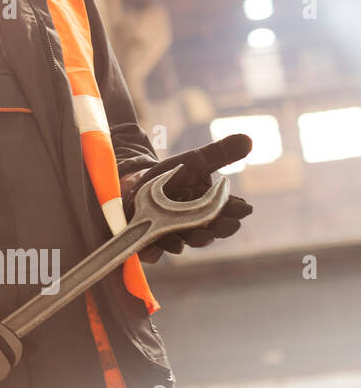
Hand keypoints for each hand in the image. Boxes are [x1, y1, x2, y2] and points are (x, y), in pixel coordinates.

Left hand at [123, 134, 254, 262]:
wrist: (139, 183)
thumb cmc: (173, 176)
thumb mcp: (196, 162)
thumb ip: (220, 154)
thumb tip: (248, 138)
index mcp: (210, 208)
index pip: (228, 212)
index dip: (236, 211)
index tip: (244, 208)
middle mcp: (195, 225)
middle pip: (211, 231)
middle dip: (220, 229)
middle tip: (228, 224)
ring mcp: (173, 234)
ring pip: (186, 241)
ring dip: (194, 239)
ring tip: (200, 236)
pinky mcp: (150, 239)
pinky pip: (154, 248)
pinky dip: (157, 249)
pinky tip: (164, 245)